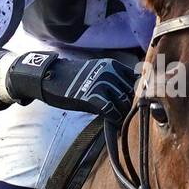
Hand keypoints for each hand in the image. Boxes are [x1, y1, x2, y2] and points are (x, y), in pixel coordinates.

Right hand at [8, 52, 136, 121]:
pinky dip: (114, 119)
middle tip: (126, 115)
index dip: (138, 94)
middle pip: (132, 93)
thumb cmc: (74, 78)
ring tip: (118, 119)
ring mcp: (101, 83)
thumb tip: (132, 96)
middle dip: (130, 106)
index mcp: (113, 65)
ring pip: (124, 103)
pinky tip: (112, 123)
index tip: (136, 104)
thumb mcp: (98, 72)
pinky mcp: (92, 96)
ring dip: (122, 113)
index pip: (137, 80)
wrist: (51, 77)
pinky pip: (111, 111)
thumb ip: (114, 80)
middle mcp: (110, 72)